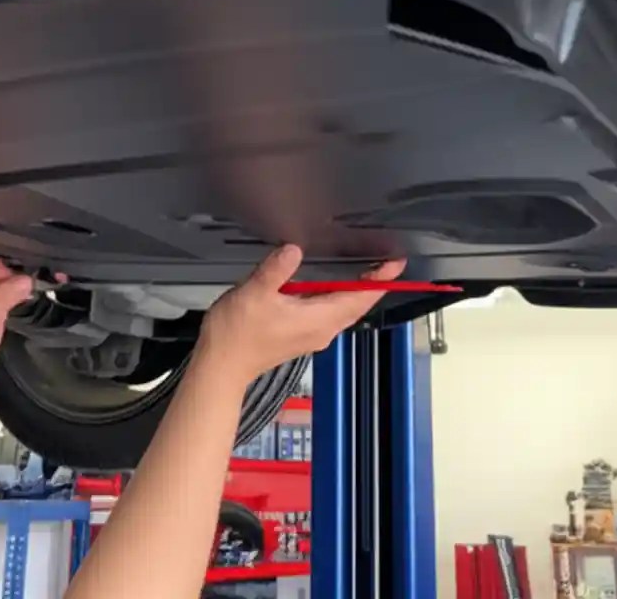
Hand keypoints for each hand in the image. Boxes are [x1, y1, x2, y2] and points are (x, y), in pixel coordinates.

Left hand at [0, 259, 34, 397]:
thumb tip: (25, 281)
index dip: (14, 274)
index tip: (34, 282)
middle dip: (17, 282)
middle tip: (38, 286)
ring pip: (3, 292)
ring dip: (16, 295)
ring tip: (33, 295)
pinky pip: (2, 308)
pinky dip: (12, 308)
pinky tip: (22, 306)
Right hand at [198, 245, 405, 383]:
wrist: (221, 366)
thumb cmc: (237, 335)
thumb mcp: (255, 293)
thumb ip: (277, 269)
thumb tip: (293, 249)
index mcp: (318, 320)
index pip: (360, 298)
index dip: (380, 279)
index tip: (395, 263)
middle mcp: (321, 330)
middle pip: (357, 304)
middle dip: (373, 282)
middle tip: (386, 259)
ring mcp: (312, 334)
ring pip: (343, 309)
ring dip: (355, 289)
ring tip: (365, 267)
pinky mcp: (301, 335)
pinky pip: (328, 313)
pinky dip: (336, 296)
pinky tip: (327, 283)